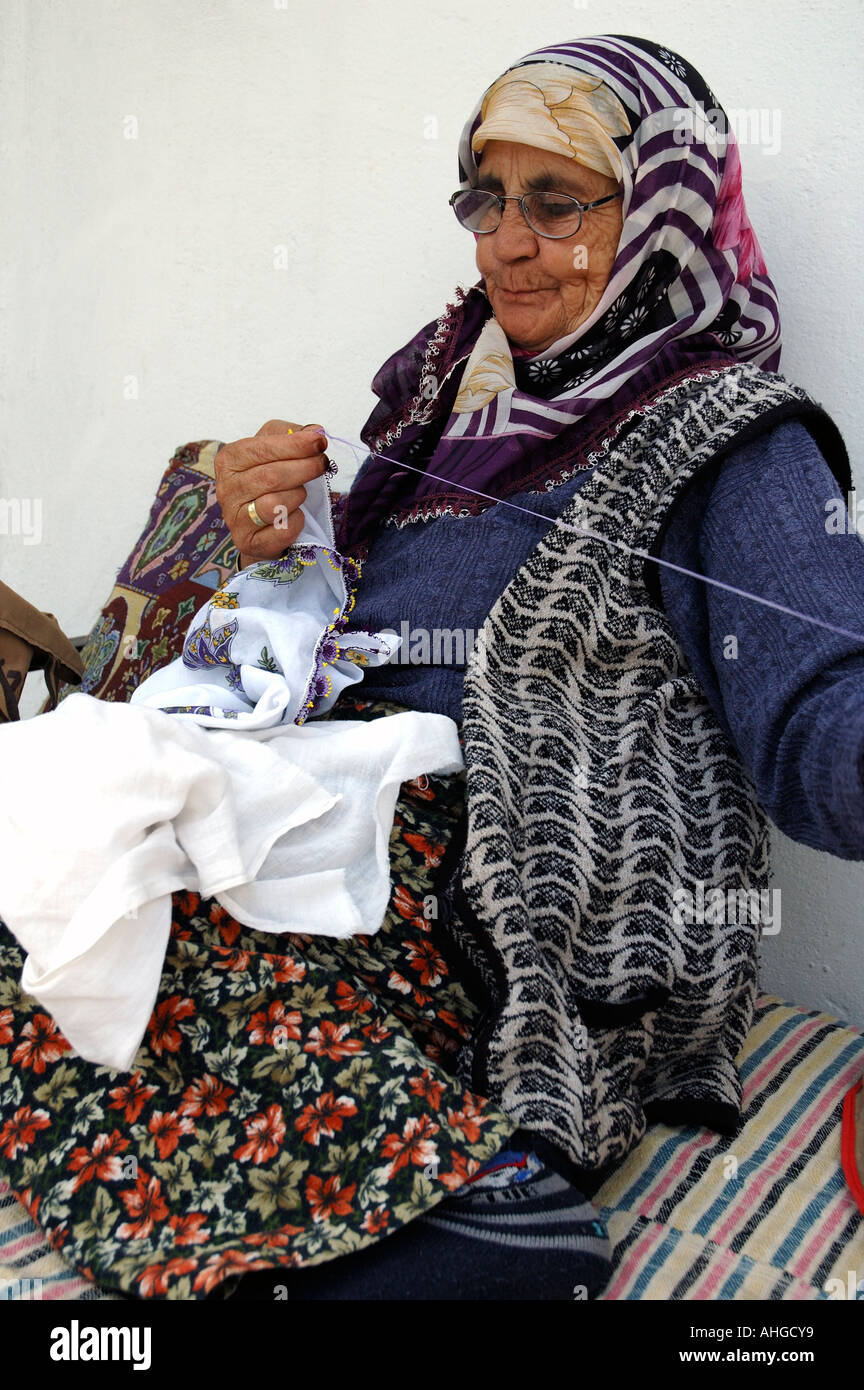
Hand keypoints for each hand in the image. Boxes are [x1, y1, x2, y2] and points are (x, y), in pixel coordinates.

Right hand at [214, 419, 329, 567]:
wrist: (259, 523)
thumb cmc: (269, 480)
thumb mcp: (275, 450)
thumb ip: (293, 435)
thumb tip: (316, 432)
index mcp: (229, 460)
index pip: (262, 449)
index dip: (294, 445)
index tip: (319, 442)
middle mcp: (226, 489)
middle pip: (271, 477)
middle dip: (304, 468)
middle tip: (322, 464)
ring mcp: (234, 519)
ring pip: (275, 506)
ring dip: (297, 496)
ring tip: (300, 493)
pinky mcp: (248, 542)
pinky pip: (283, 530)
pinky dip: (296, 521)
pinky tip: (293, 515)